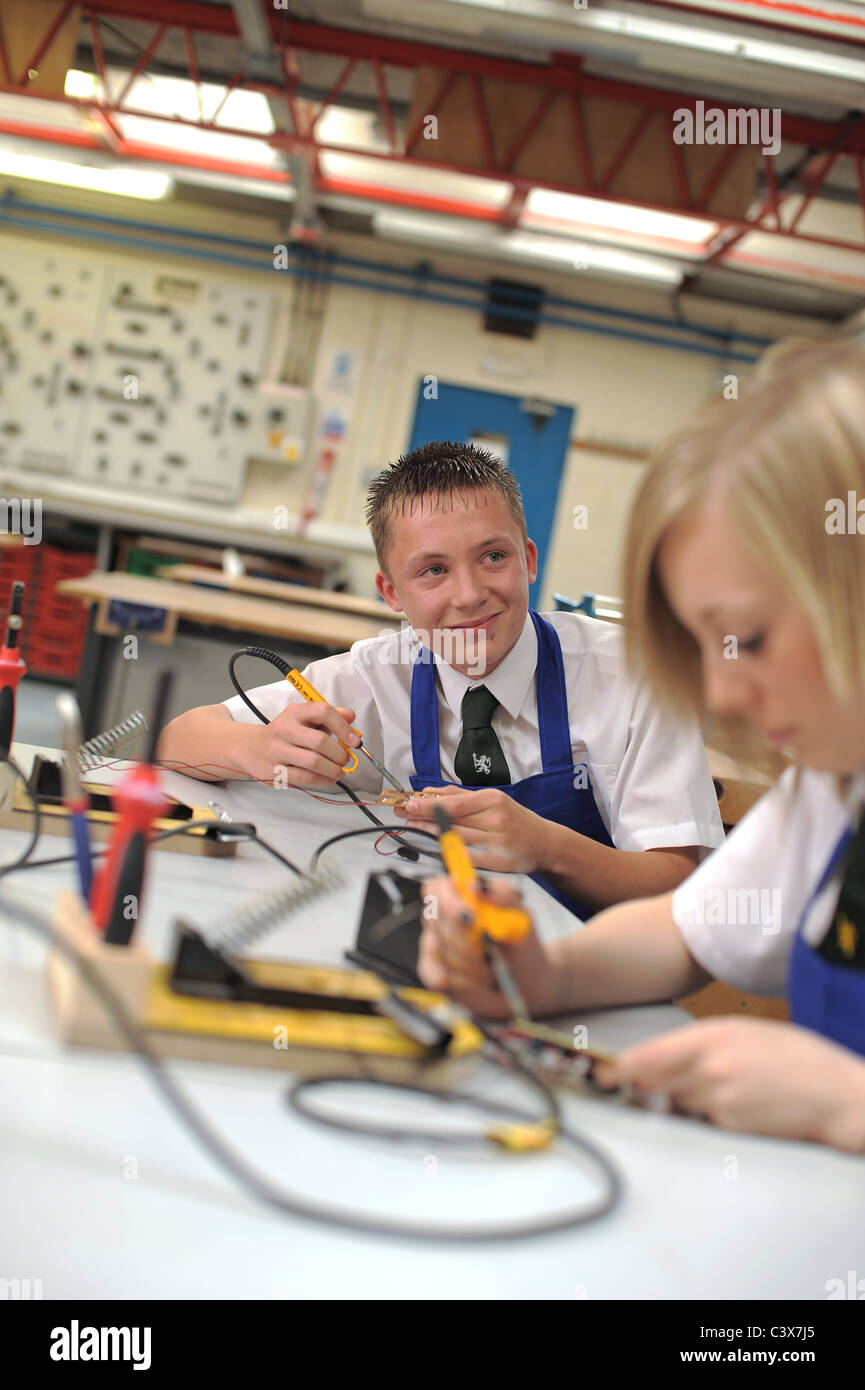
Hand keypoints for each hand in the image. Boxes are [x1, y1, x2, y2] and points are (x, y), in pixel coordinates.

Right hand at [243, 702, 359, 786]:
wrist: (250, 747)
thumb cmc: (284, 733)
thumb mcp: (304, 718)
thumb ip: (328, 716)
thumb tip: (350, 717)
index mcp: (295, 712)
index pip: (323, 712)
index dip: (343, 727)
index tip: (354, 740)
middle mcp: (285, 728)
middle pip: (320, 741)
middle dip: (339, 754)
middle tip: (345, 759)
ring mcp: (278, 750)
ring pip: (314, 762)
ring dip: (333, 769)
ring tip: (339, 770)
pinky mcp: (275, 770)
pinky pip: (305, 777)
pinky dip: (323, 780)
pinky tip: (328, 778)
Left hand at [396, 786, 543, 872]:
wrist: (545, 842)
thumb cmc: (516, 821)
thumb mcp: (493, 801)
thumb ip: (461, 797)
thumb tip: (430, 792)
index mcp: (493, 800)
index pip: (453, 803)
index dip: (428, 804)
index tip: (410, 802)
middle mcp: (495, 819)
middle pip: (452, 819)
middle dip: (423, 816)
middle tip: (404, 813)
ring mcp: (496, 841)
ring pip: (456, 837)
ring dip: (431, 833)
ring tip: (413, 828)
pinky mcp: (498, 861)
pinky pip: (468, 857)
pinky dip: (450, 853)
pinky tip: (434, 849)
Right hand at [418, 874, 554, 1017]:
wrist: (526, 980)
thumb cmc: (521, 944)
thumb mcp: (522, 917)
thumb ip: (502, 896)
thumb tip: (474, 885)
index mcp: (462, 896)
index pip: (436, 887)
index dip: (448, 900)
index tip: (471, 917)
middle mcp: (442, 917)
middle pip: (434, 918)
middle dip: (466, 938)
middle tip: (491, 949)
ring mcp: (433, 944)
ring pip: (438, 948)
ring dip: (471, 963)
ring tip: (492, 966)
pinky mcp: (432, 971)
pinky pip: (436, 974)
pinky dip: (463, 981)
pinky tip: (478, 981)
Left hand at [593, 1017, 864, 1150]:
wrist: (837, 1095)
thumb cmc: (798, 1058)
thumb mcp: (748, 1033)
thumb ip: (705, 1044)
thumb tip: (667, 1058)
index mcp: (713, 1036)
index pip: (650, 1055)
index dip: (620, 1067)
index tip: (601, 1073)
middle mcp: (710, 1067)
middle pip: (654, 1082)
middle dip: (640, 1086)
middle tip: (625, 1087)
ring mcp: (719, 1100)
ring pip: (678, 1102)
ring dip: (680, 1100)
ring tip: (718, 1090)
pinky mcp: (731, 1127)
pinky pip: (704, 1122)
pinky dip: (709, 1117)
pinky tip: (738, 1106)